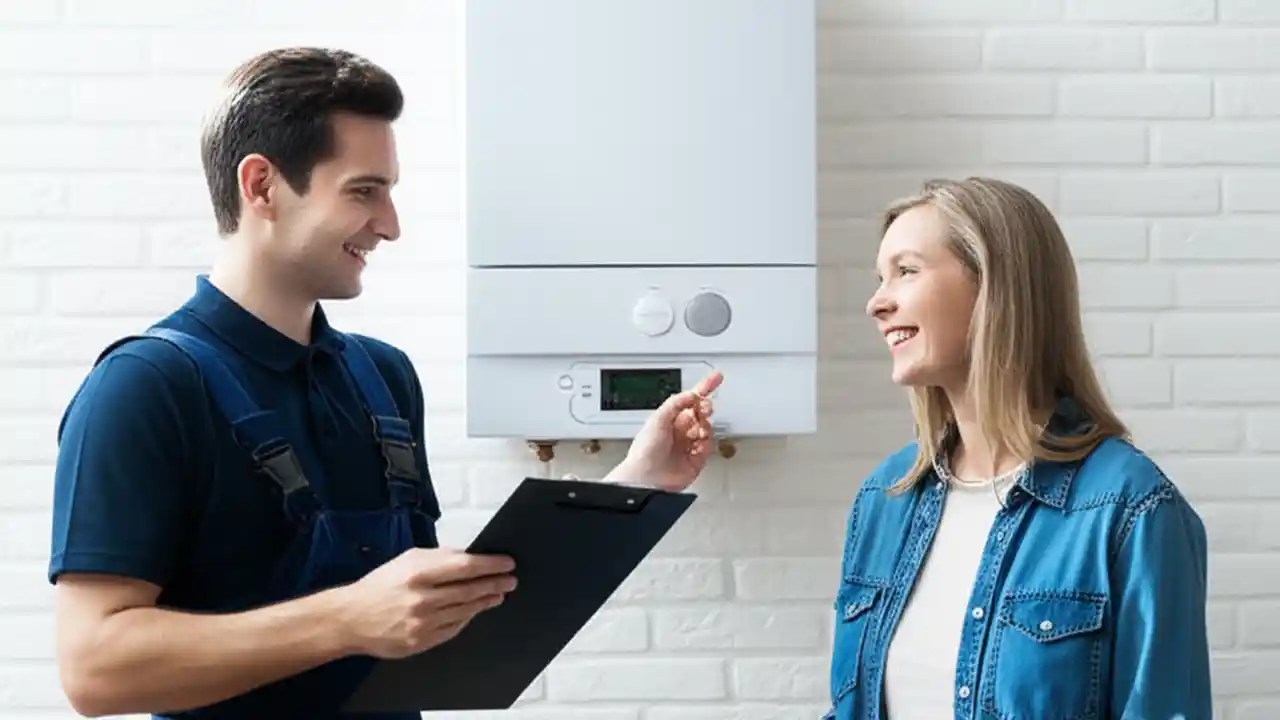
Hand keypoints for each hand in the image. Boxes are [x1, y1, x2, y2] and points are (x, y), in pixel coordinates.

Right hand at [337, 548, 515, 658]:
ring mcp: (422, 623)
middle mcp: (422, 598)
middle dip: (495, 583)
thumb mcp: (408, 560)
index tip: (507, 563)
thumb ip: (439, 558)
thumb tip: (470, 557)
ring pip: (466, 610)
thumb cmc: (380, 585)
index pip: (466, 566)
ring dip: (486, 601)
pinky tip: (475, 610)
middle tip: (510, 580)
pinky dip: (468, 617)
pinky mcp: (421, 642)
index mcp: (418, 573)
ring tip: (498, 594)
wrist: (351, 618)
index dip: (491, 564)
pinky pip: (454, 628)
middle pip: (470, 590)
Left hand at [616, 371, 723, 491]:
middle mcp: (679, 431)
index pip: (690, 399)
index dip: (704, 388)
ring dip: (705, 428)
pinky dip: (706, 444)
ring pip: (707, 429)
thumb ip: (676, 403)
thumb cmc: (645, 450)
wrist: (647, 477)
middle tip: (705, 409)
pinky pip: (708, 447)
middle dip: (705, 408)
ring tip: (698, 432)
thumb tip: (692, 394)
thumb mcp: (658, 418)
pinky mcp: (696, 460)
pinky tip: (698, 445)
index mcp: (669, 418)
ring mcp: (688, 445)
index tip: (716, 378)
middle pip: (701, 413)